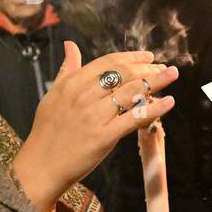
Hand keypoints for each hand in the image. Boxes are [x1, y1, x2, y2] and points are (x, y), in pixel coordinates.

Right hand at [11, 43, 176, 211]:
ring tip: (171, 75)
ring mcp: (93, 116)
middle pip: (122, 74)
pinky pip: (133, 119)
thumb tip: (70, 45)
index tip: (148, 57)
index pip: (108, 63)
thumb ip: (66, 69)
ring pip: (130, 93)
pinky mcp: (103, 137)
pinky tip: (168, 101)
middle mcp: (83, 96)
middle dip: (147, 68)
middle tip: (163, 67)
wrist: (40, 166)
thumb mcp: (52, 95)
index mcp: (71, 83)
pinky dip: (153, 109)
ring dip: (155, 81)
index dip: (131, 57)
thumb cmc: (47, 132)